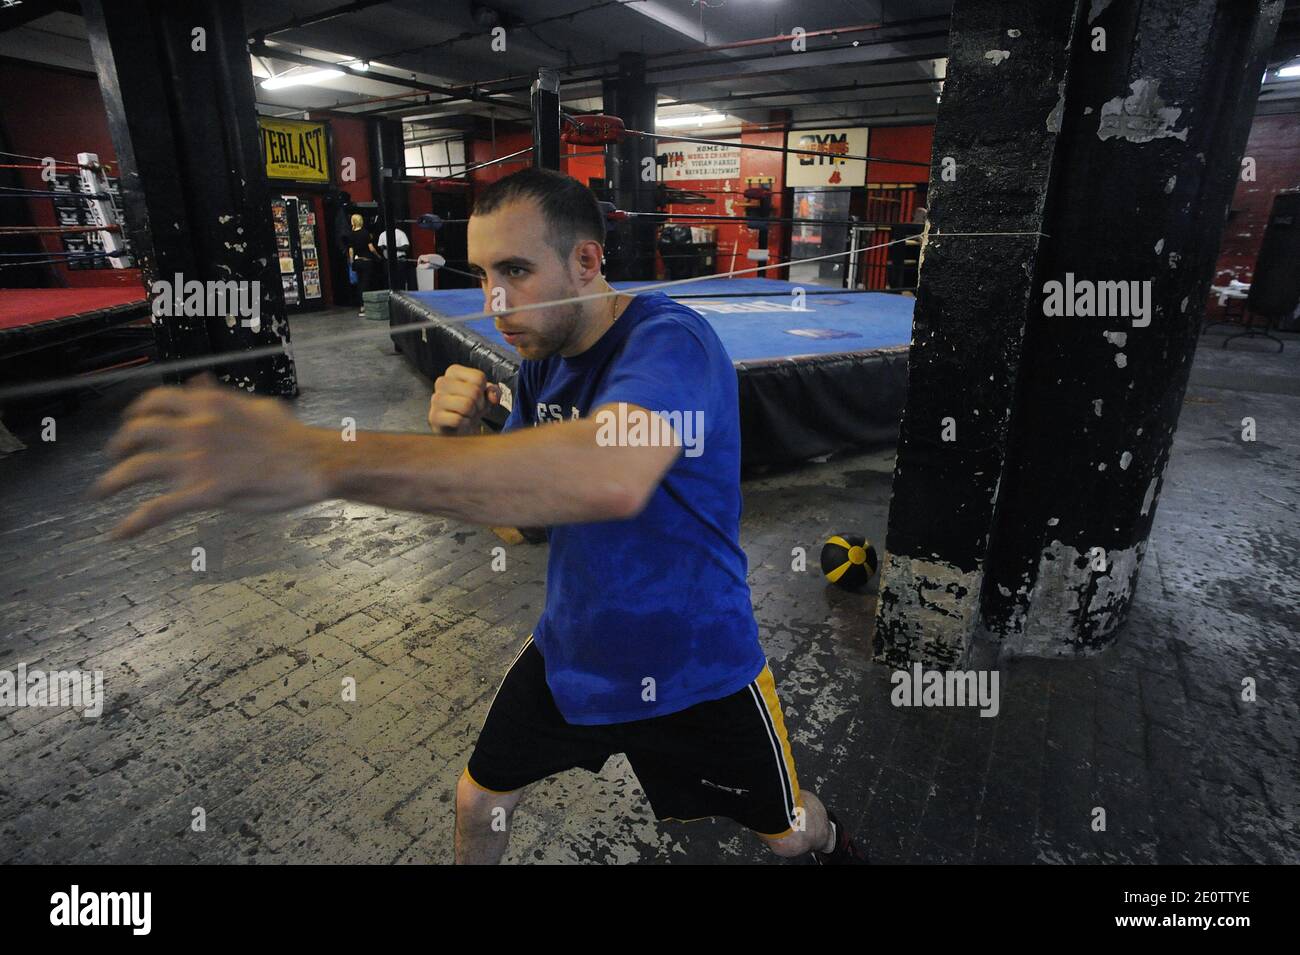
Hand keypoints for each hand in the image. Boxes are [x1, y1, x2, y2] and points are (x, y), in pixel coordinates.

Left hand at [90, 373, 329, 538]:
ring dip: (111, 481)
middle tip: (115, 456)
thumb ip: (222, 396)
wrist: (314, 462)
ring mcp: (197, 461)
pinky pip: (157, 509)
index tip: (133, 421)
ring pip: (135, 468)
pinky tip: (120, 532)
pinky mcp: (205, 493)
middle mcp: (195, 429)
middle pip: (137, 432)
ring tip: (102, 491)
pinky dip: (133, 523)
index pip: (157, 400)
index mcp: (208, 406)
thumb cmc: (293, 437)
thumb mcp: (256, 405)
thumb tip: (202, 382)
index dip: (137, 411)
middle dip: (119, 445)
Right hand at [428, 364, 500, 434]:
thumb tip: (493, 396)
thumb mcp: (484, 397)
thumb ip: (493, 391)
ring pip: (466, 405)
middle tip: (473, 409)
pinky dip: (464, 424)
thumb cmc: (469, 409)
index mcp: (453, 371)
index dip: (484, 391)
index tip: (478, 398)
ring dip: (471, 414)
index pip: (479, 377)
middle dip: (479, 404)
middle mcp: (442, 382)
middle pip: (474, 391)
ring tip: (466, 415)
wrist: (456, 428)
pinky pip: (458, 420)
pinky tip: (460, 423)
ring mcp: (436, 399)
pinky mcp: (434, 417)